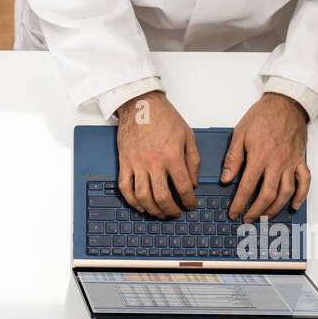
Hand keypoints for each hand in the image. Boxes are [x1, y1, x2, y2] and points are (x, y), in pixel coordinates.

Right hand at [115, 91, 200, 217]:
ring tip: (159, 213)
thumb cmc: (164, 118)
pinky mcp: (124, 163)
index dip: (189, 201)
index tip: (191, 205)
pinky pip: (125, 188)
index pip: (183, 187)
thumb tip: (193, 182)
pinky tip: (140, 206)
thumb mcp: (187, 135)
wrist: (140, 105)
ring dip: (152, 210)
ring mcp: (137, 164)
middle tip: (176, 213)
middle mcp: (154, 163)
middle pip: (162, 197)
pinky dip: (132, 201)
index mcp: (172, 155)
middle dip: (171, 210)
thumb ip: (193, 160)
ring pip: (143, 197)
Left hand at [222, 93, 310, 222]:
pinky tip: (293, 206)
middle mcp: (277, 163)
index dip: (239, 203)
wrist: (287, 103)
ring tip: (265, 216)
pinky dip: (301, 196)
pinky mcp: (301, 160)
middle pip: (267, 194)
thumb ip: (233, 158)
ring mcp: (291, 163)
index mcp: (259, 157)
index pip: (247, 187)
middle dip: (256, 210)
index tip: (233, 213)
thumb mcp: (240, 134)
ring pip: (286, 192)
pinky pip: (305, 181)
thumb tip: (226, 179)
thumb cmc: (262, 116)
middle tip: (247, 218)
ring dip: (276, 208)